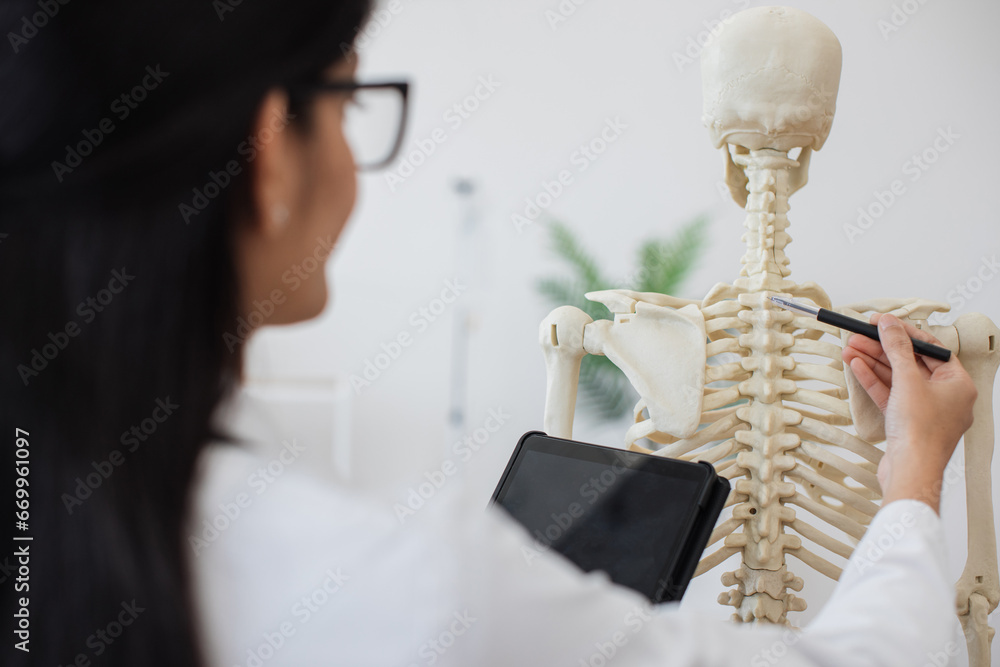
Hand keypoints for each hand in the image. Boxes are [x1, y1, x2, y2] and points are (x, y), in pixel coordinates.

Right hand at [842, 313, 976, 512]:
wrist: (911, 471)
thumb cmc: (921, 433)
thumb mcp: (908, 379)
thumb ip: (897, 348)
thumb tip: (890, 325)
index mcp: (958, 384)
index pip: (930, 349)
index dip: (904, 333)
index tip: (882, 322)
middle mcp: (944, 397)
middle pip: (910, 362)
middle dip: (882, 348)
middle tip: (860, 335)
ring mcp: (924, 410)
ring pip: (897, 378)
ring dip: (873, 362)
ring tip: (850, 348)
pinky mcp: (906, 422)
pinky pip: (890, 395)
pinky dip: (873, 380)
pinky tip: (856, 366)